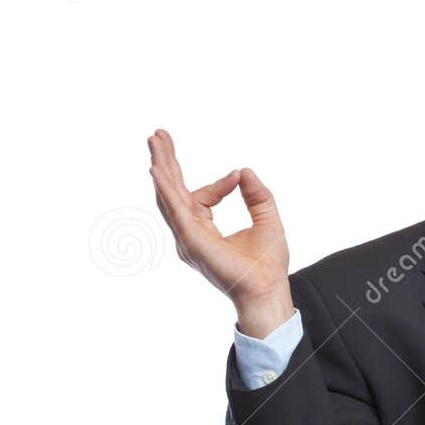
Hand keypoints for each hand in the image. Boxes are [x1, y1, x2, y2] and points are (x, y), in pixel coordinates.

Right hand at [147, 128, 292, 335]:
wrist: (269, 289)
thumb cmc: (267, 264)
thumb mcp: (267, 219)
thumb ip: (257, 195)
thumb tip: (244, 171)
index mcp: (204, 229)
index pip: (200, 196)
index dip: (218, 184)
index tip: (237, 177)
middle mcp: (190, 234)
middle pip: (173, 192)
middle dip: (166, 162)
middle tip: (157, 135)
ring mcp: (188, 239)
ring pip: (169, 197)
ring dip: (162, 167)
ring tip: (155, 141)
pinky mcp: (192, 242)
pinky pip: (176, 211)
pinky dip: (166, 190)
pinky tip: (157, 170)